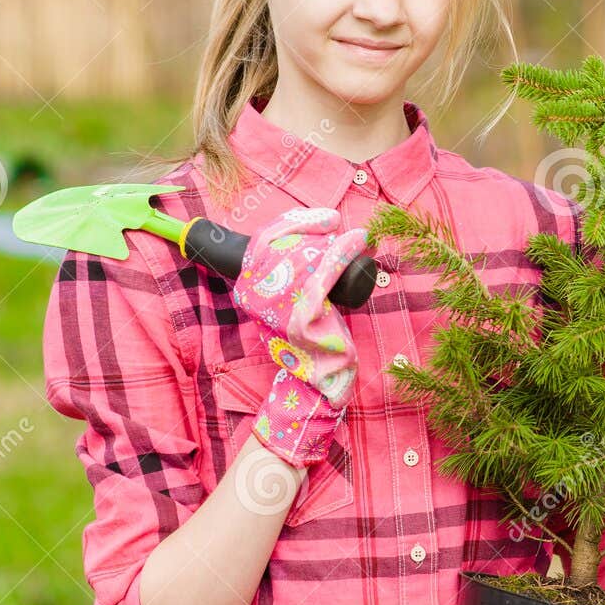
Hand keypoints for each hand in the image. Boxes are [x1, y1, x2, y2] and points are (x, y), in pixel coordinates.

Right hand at [231, 206, 369, 467]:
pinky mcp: (305, 317)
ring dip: (334, 237)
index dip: (293, 221)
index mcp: (248, 290)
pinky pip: (325, 273)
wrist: (315, 386)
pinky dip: (343, 251)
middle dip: (314, 227)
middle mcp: (257, 297)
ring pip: (305, 255)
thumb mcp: (287, 306)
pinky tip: (356, 240)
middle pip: (284, 243)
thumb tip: (309, 244)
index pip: (263, 239)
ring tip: (353, 237)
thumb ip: (285, 282)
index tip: (323, 218)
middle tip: (338, 227)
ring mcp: (280, 307)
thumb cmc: (308, 342)